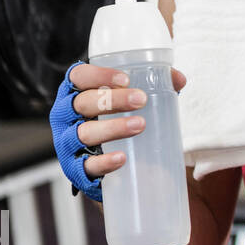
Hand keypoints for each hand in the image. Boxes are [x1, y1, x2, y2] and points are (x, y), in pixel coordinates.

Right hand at [48, 61, 186, 201]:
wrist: (110, 164)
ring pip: (84, 133)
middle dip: (112, 100)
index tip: (126, 79)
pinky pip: (86, 166)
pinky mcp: (76, 169)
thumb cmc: (117, 120)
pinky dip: (104, 161)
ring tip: (140, 125)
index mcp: (77, 93)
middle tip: (141, 99)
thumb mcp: (131, 101)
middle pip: (82, 102)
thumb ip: (154, 86)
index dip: (98, 75)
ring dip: (112, 128)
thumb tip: (178, 79)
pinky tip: (122, 157)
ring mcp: (68, 143)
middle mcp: (66, 116)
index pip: (78, 76)